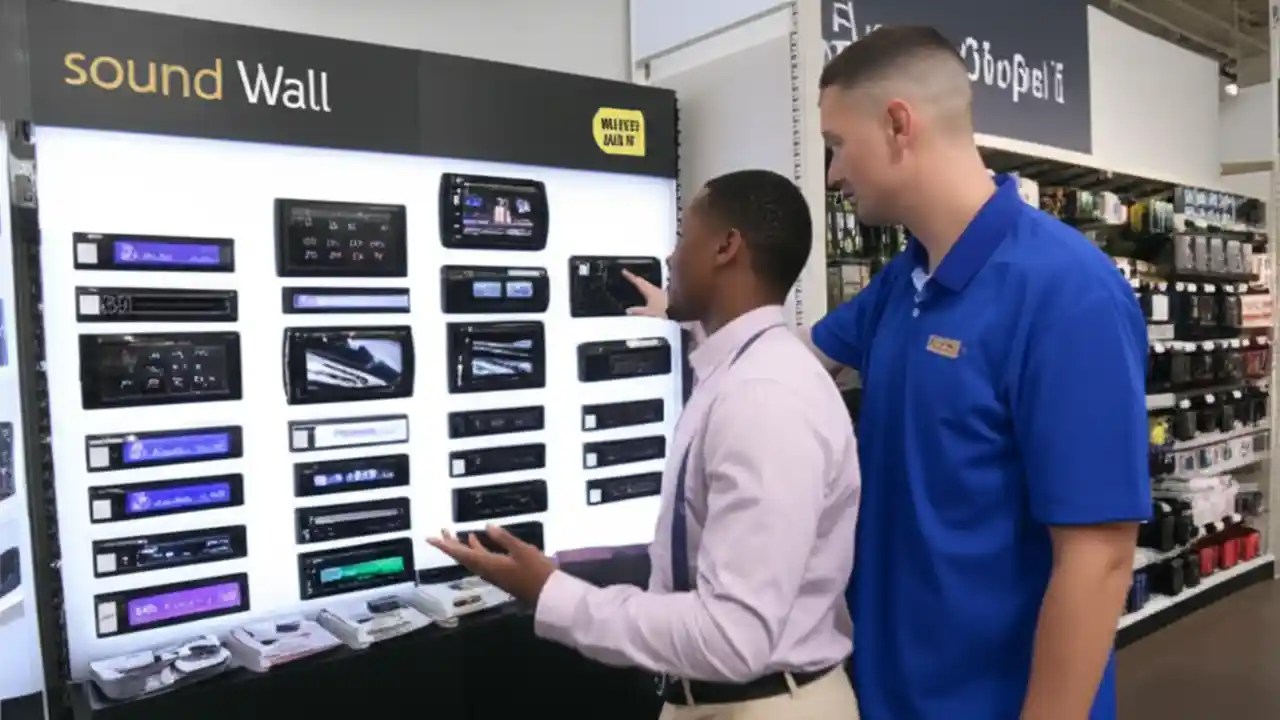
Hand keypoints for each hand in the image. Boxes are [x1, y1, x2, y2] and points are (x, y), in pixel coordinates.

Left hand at [427, 525, 556, 604]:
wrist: (548, 594)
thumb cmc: (536, 571)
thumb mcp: (522, 550)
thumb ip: (504, 538)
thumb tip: (488, 527)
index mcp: (488, 564)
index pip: (461, 553)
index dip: (445, 545)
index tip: (430, 538)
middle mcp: (487, 570)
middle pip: (463, 557)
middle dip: (451, 544)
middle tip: (441, 531)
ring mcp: (493, 574)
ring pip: (471, 559)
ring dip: (462, 546)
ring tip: (455, 534)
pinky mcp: (501, 575)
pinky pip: (481, 561)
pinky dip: (476, 550)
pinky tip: (479, 542)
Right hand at [621, 269, 667, 317]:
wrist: (682, 314)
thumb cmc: (667, 312)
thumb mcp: (648, 313)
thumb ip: (638, 311)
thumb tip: (628, 310)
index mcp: (651, 291)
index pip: (638, 281)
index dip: (630, 276)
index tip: (624, 271)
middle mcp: (657, 290)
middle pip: (644, 282)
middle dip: (637, 278)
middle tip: (630, 275)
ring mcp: (663, 293)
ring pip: (651, 286)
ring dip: (644, 284)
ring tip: (640, 283)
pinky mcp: (668, 298)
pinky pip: (655, 291)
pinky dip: (651, 290)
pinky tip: (652, 295)